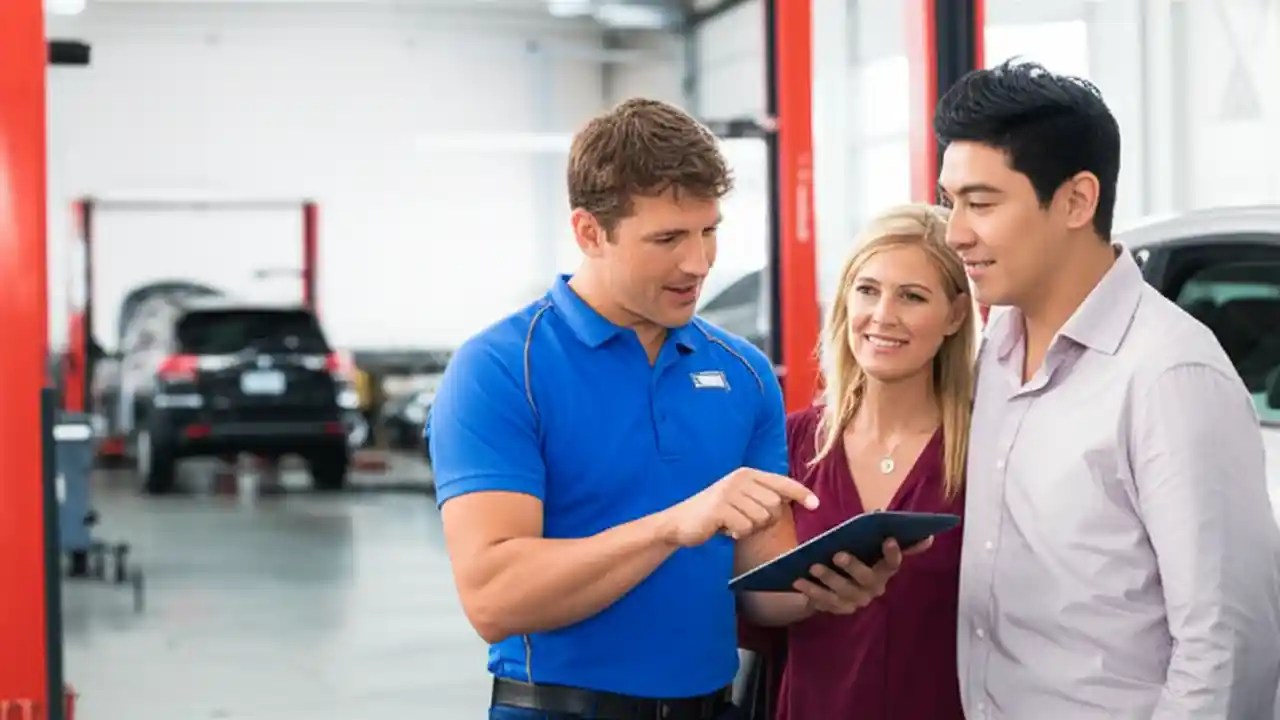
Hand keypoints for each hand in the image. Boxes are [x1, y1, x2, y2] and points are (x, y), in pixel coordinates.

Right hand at [658, 468, 819, 547]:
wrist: (680, 522)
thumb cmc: (715, 513)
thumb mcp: (740, 500)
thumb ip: (762, 498)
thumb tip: (789, 503)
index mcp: (747, 474)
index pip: (782, 482)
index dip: (800, 493)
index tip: (815, 505)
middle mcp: (739, 479)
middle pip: (774, 505)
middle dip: (766, 520)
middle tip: (746, 522)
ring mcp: (729, 492)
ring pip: (761, 517)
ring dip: (750, 528)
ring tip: (733, 524)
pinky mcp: (720, 508)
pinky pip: (745, 527)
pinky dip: (738, 533)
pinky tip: (725, 529)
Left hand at [793, 536, 933, 613]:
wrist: (833, 584)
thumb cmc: (850, 556)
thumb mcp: (858, 545)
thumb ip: (867, 533)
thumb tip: (878, 511)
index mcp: (882, 570)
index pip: (893, 563)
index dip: (893, 553)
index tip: (889, 539)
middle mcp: (874, 588)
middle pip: (867, 579)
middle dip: (853, 567)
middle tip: (838, 555)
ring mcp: (856, 601)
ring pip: (843, 592)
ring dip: (828, 579)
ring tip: (813, 567)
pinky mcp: (839, 609)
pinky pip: (825, 602)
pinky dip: (811, 591)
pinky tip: (799, 581)